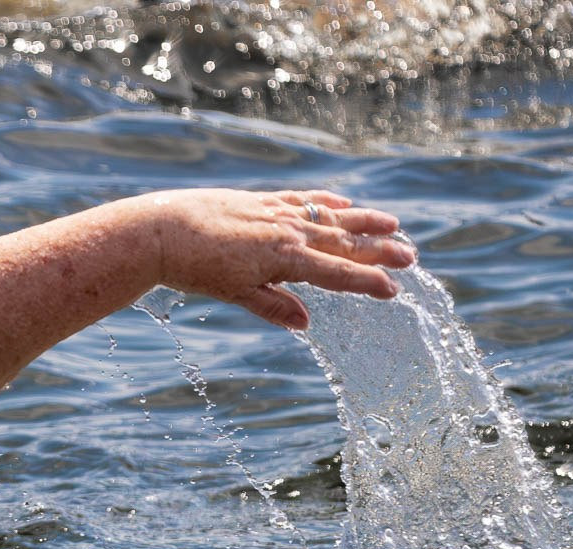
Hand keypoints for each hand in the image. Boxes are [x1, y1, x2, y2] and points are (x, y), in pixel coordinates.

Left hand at [146, 188, 413, 329]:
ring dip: (363, 222)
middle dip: (378, 251)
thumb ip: (273, 306)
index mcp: (284, 258)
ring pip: (330, 218)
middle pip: (342, 242)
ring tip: (393, 225)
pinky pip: (304, 199)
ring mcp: (277, 212)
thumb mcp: (234, 294)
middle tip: (410, 256)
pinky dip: (328, 202)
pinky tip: (345, 204)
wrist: (161, 229)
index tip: (393, 290)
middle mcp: (287, 231)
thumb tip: (306, 324)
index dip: (367, 282)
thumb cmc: (194, 267)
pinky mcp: (263, 200)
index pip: (336, 273)